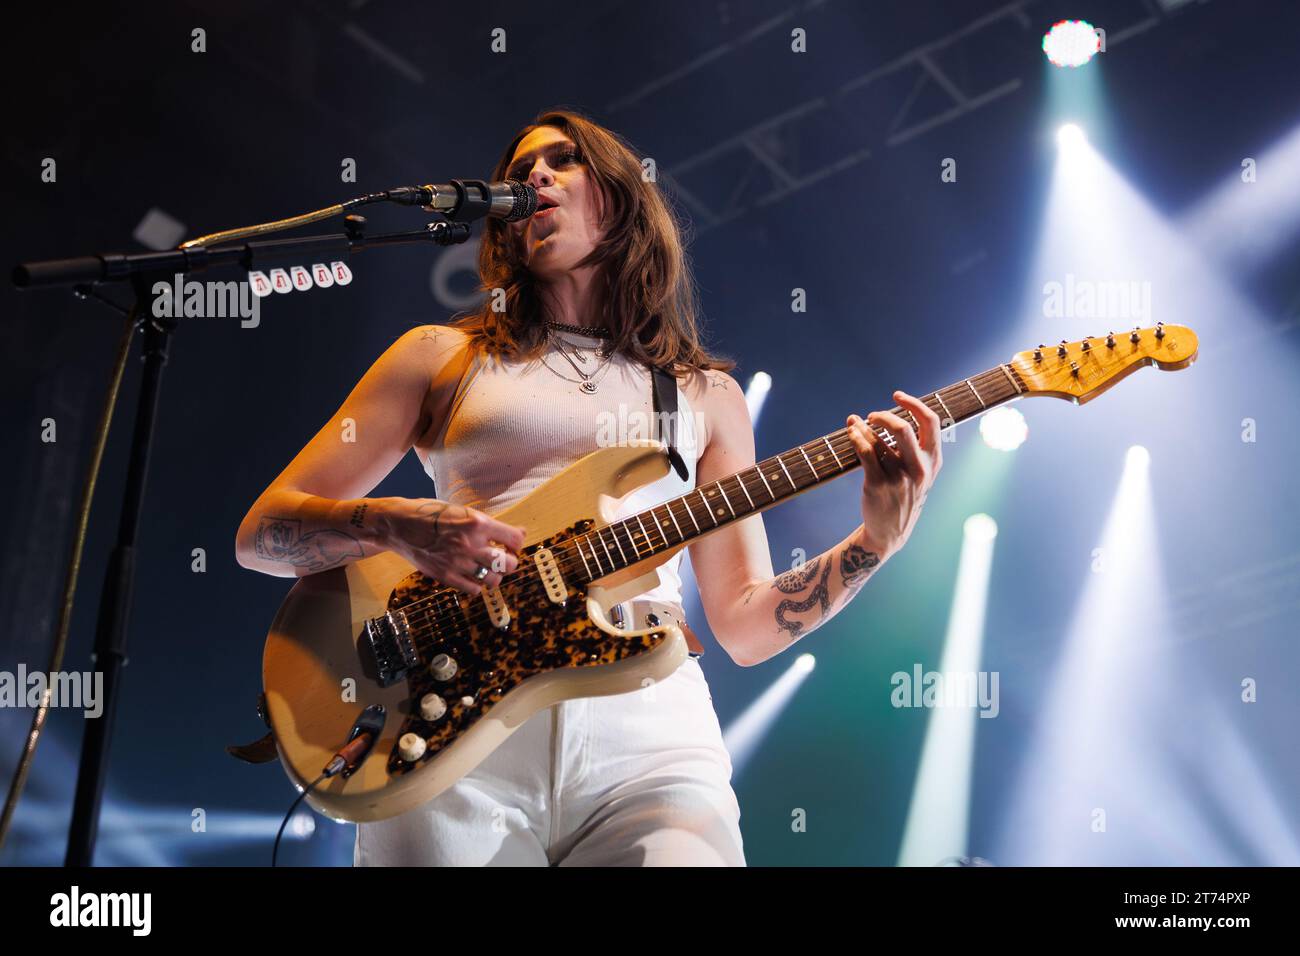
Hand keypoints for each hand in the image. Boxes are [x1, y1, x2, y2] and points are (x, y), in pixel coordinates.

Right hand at [375, 497, 525, 593]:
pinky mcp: (446, 576)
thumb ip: (488, 524)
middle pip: (509, 564)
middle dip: (510, 562)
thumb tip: (518, 533)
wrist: (399, 524)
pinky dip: (477, 585)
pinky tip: (472, 576)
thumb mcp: (462, 511)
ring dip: (495, 575)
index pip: (515, 539)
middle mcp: (471, 544)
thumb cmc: (431, 514)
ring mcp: (458, 562)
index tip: (511, 545)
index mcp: (477, 523)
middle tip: (503, 559)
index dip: (517, 543)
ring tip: (488, 568)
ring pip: (493, 579)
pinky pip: (474, 589)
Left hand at [846, 390, 942, 556]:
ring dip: (861, 426)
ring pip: (877, 439)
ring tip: (853, 423)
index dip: (914, 403)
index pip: (931, 422)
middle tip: (872, 415)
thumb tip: (895, 413)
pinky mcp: (877, 485)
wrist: (890, 532)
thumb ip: (917, 448)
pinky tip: (851, 432)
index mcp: (933, 462)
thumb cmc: (904, 496)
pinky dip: (855, 437)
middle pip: (903, 428)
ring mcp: (898, 478)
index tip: (897, 395)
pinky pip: (864, 451)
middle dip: (883, 415)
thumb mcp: (921, 474)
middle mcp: (918, 469)